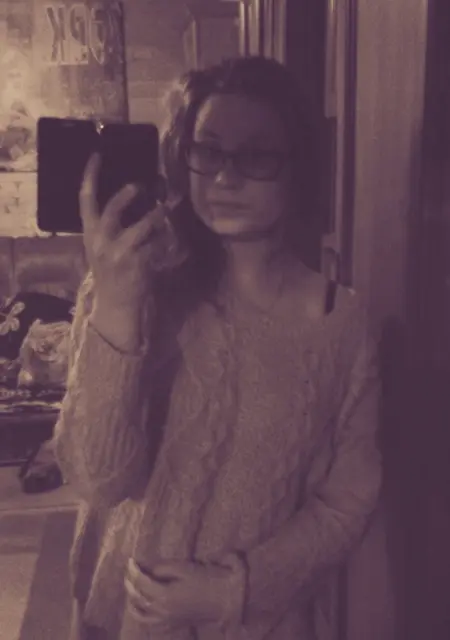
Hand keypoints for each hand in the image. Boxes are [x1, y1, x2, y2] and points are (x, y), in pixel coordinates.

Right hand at [79, 152, 175, 313]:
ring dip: (158, 215)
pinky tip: (174, 240)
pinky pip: (158, 244)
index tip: (97, 155)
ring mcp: (120, 254)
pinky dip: (168, 240)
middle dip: (127, 194)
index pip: (85, 200)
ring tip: (167, 208)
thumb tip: (131, 197)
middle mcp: (101, 242)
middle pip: (112, 209)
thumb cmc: (112, 273)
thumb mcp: (102, 248)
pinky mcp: (139, 265)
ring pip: (143, 226)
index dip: (90, 176)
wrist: (116, 306)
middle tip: (142, 186)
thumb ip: (111, 227)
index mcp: (90, 235)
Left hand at [124, 558, 232, 631]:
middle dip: (130, 584)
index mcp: (164, 596)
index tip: (130, 560)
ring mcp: (168, 621)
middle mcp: (162, 611)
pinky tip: (145, 610)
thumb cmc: (206, 579)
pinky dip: (144, 617)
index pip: (141, 582)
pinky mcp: (174, 625)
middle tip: (128, 572)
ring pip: (142, 617)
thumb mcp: (184, 568)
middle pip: (138, 599)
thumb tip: (148, 569)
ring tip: (130, 593)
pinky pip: (153, 625)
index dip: (133, 570)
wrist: (225, 599)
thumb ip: (163, 568)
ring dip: (133, 604)